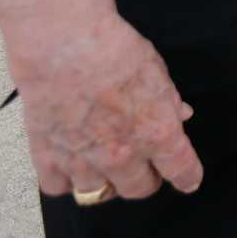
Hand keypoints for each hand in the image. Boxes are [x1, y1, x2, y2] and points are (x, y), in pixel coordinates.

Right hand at [6, 6, 201, 203]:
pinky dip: (64, 180)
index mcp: (156, 132)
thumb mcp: (156, 70)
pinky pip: (58, 188)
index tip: (188, 180)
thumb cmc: (113, 49)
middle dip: (145, 179)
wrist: (64, 43)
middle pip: (139, 189)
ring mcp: (83, 160)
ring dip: (105, 183)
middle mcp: (122, 154)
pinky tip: (69, 164)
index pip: (181, 169)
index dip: (188, 177)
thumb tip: (178, 115)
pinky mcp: (48, 157)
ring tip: (104, 165)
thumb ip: (168, 101)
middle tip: (143, 166)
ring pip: (98, 195)